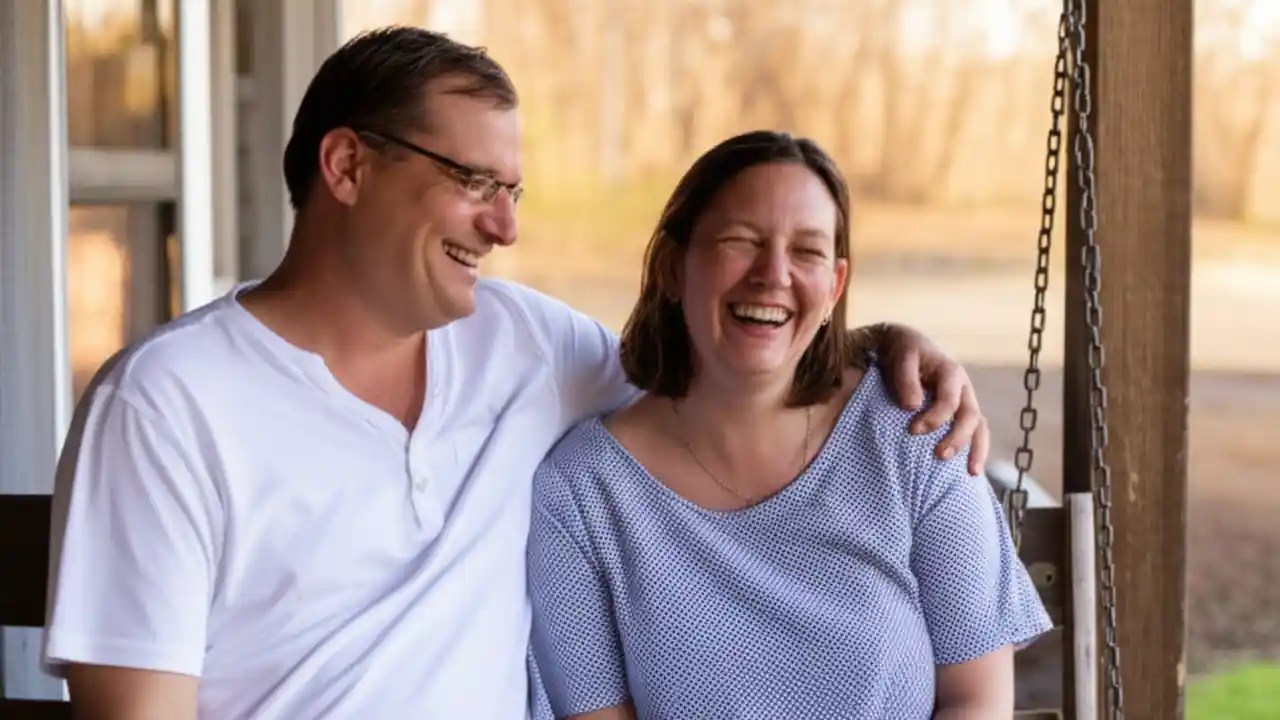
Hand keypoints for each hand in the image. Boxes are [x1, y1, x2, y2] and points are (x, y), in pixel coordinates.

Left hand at [876, 323, 988, 474]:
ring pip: (979, 427)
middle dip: (958, 438)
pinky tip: (970, 471)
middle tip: (940, 456)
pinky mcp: (961, 414)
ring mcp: (965, 403)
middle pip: (970, 416)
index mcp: (951, 373)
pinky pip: (975, 433)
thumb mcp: (903, 357)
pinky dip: (975, 450)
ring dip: (976, 449)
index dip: (935, 417)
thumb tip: (912, 406)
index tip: (914, 430)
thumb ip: (906, 379)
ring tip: (971, 472)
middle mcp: (963, 389)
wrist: (909, 348)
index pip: (950, 399)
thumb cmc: (905, 352)